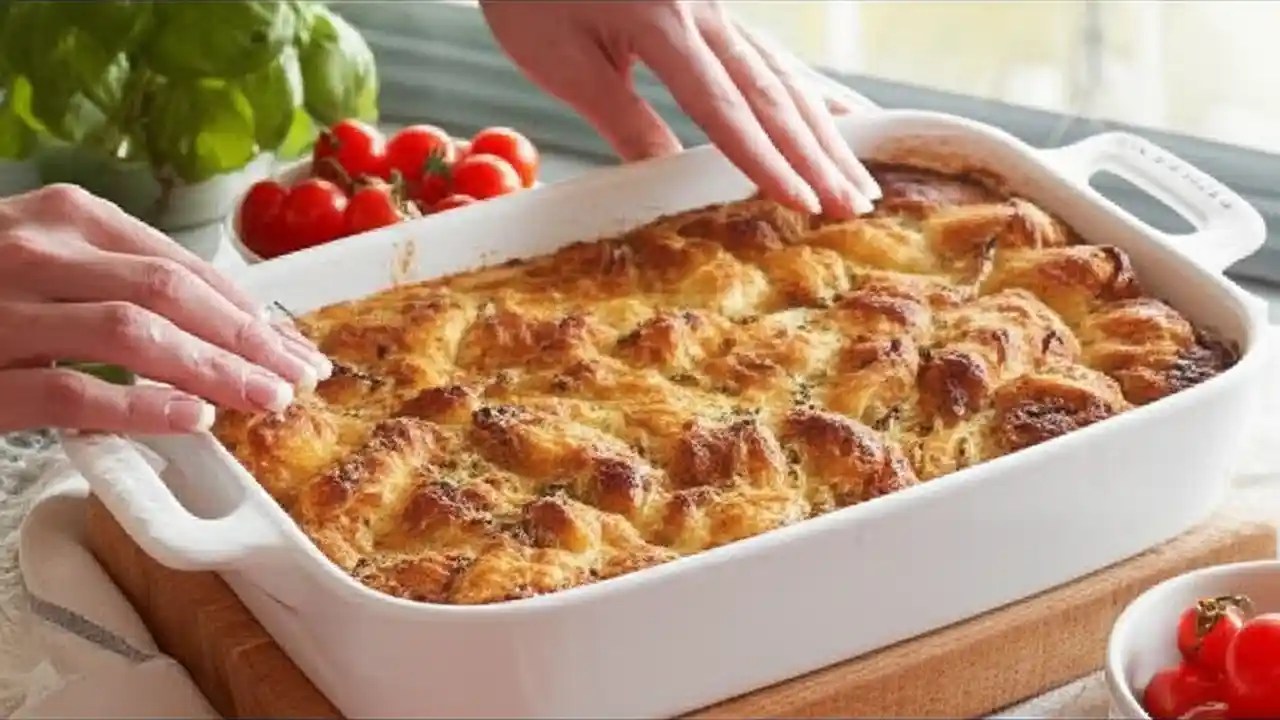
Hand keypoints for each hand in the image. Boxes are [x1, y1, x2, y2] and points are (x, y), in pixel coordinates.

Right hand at [0, 185, 331, 434]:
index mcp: (66, 216)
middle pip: (170, 292)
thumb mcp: (51, 260)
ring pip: (132, 333)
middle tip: (298, 378)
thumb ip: (119, 277)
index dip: (249, 310)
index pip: (182, 264)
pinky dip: (138, 407)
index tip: (293, 346)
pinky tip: (190, 419)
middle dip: (248, 341)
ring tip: (264, 400)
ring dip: (212, 371)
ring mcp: (3, 310)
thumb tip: (223, 325)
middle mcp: (37, 250)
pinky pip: (71, 391)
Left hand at [481, 0, 881, 218]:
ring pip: (785, 75)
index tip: (803, 203)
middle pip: (773, 93)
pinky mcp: (717, 9)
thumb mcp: (560, 56)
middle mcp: (704, 10)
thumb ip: (621, 117)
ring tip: (862, 179)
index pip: (724, 108)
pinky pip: (773, 58)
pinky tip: (839, 119)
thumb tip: (668, 178)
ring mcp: (717, 6)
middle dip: (818, 155)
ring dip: (827, 130)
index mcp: (662, 21)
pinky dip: (810, 96)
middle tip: (856, 206)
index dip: (766, 160)